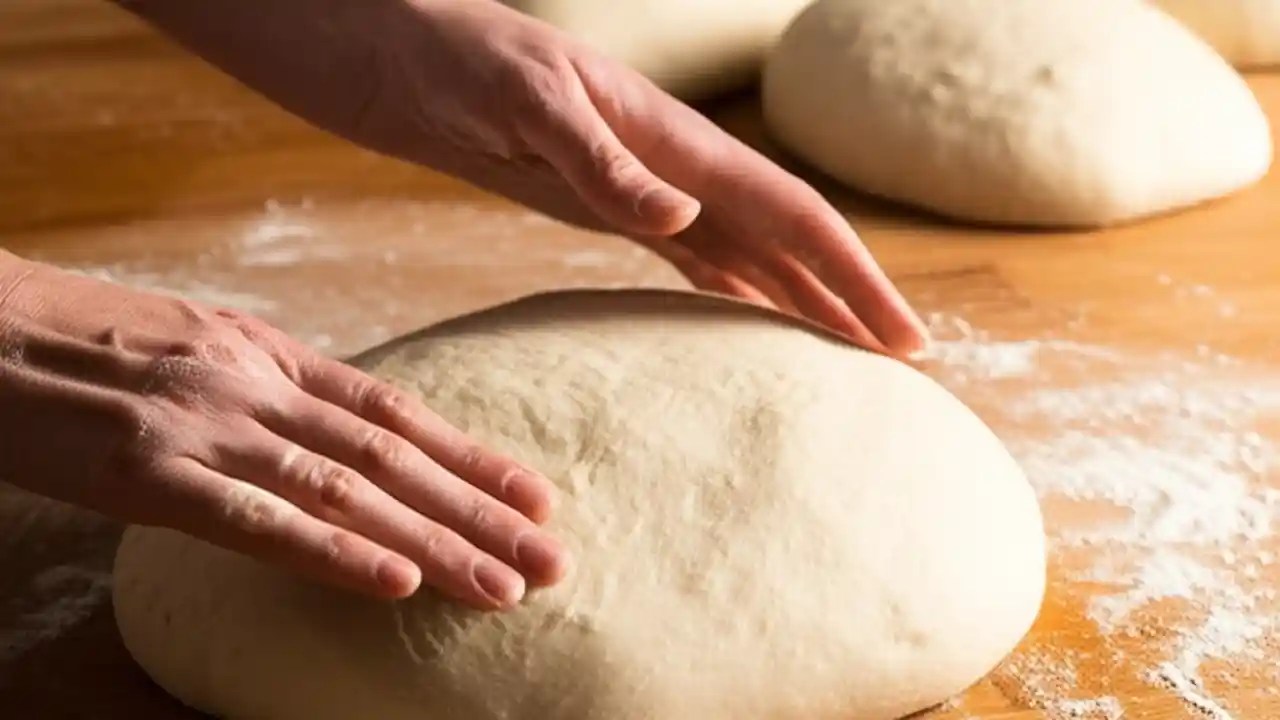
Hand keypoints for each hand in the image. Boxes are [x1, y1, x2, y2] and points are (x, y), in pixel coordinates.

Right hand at [0, 255, 566, 608]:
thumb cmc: (79, 340)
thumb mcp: (193, 348)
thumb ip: (269, 389)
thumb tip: (336, 432)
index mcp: (268, 353)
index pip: (395, 410)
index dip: (472, 455)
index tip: (536, 494)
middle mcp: (255, 385)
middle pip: (393, 454)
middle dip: (481, 510)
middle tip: (554, 556)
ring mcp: (206, 426)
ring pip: (348, 490)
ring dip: (434, 541)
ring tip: (505, 586)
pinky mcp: (149, 473)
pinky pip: (258, 520)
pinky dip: (334, 551)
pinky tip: (395, 581)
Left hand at [119, 0, 928, 355]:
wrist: (368, 45)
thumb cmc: (434, 54)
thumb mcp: (516, 99)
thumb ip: (600, 161)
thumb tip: (689, 220)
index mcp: (665, 136)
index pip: (787, 211)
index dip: (849, 275)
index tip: (900, 337)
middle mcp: (663, 161)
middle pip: (782, 233)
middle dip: (844, 293)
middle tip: (900, 357)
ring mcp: (628, 181)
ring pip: (740, 244)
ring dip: (794, 294)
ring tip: (840, 346)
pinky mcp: (586, 198)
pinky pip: (680, 250)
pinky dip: (725, 285)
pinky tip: (740, 311)